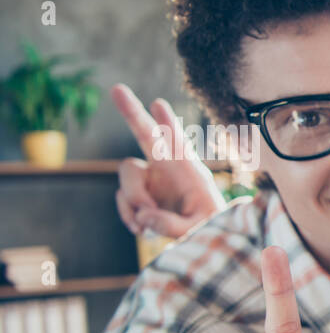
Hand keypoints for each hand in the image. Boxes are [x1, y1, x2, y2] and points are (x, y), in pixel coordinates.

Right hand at [112, 83, 224, 236]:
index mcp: (191, 172)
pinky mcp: (137, 198)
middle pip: (145, 135)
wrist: (198, 245)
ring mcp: (150, 182)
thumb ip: (174, 225)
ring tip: (150, 221)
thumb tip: (144, 217)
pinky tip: (143, 230)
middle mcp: (167, 170)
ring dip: (134, 198)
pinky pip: (123, 200)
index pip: (178, 142)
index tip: (158, 103)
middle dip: (132, 112)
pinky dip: (129, 216)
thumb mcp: (199, 230)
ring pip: (126, 175)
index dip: (167, 124)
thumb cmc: (209, 230)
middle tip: (117, 88)